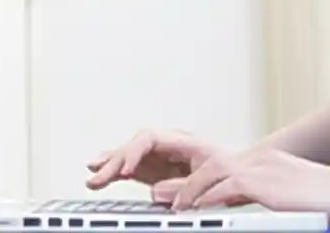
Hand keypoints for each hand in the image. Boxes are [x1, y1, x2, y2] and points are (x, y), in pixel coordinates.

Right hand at [85, 129, 221, 190]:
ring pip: (128, 155)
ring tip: (92, 174)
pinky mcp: (153, 170)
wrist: (237, 174)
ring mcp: (159, 157)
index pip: (151, 138)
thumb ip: (184, 184)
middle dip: (115, 160)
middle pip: (135, 146)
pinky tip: (98, 177)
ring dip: (109, 164)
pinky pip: (129, 167)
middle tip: (99, 174)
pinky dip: (114, 171)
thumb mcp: (213, 175)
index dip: (134, 151)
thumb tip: (156, 190)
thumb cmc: (230, 170)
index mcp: (184, 141)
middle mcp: (168, 146)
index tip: (126, 168)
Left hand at [154, 147, 329, 226]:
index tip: (179, 195)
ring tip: (172, 205)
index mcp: (267, 162)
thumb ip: (267, 198)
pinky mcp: (269, 182)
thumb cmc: (329, 198)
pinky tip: (197, 207)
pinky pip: (230, 185)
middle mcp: (262, 160)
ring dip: (190, 188)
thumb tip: (252, 209)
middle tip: (162, 197)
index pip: (223, 168)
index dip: (198, 181)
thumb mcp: (290, 197)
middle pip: (212, 164)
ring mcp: (265, 168)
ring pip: (214, 171)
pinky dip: (210, 195)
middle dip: (184, 182)